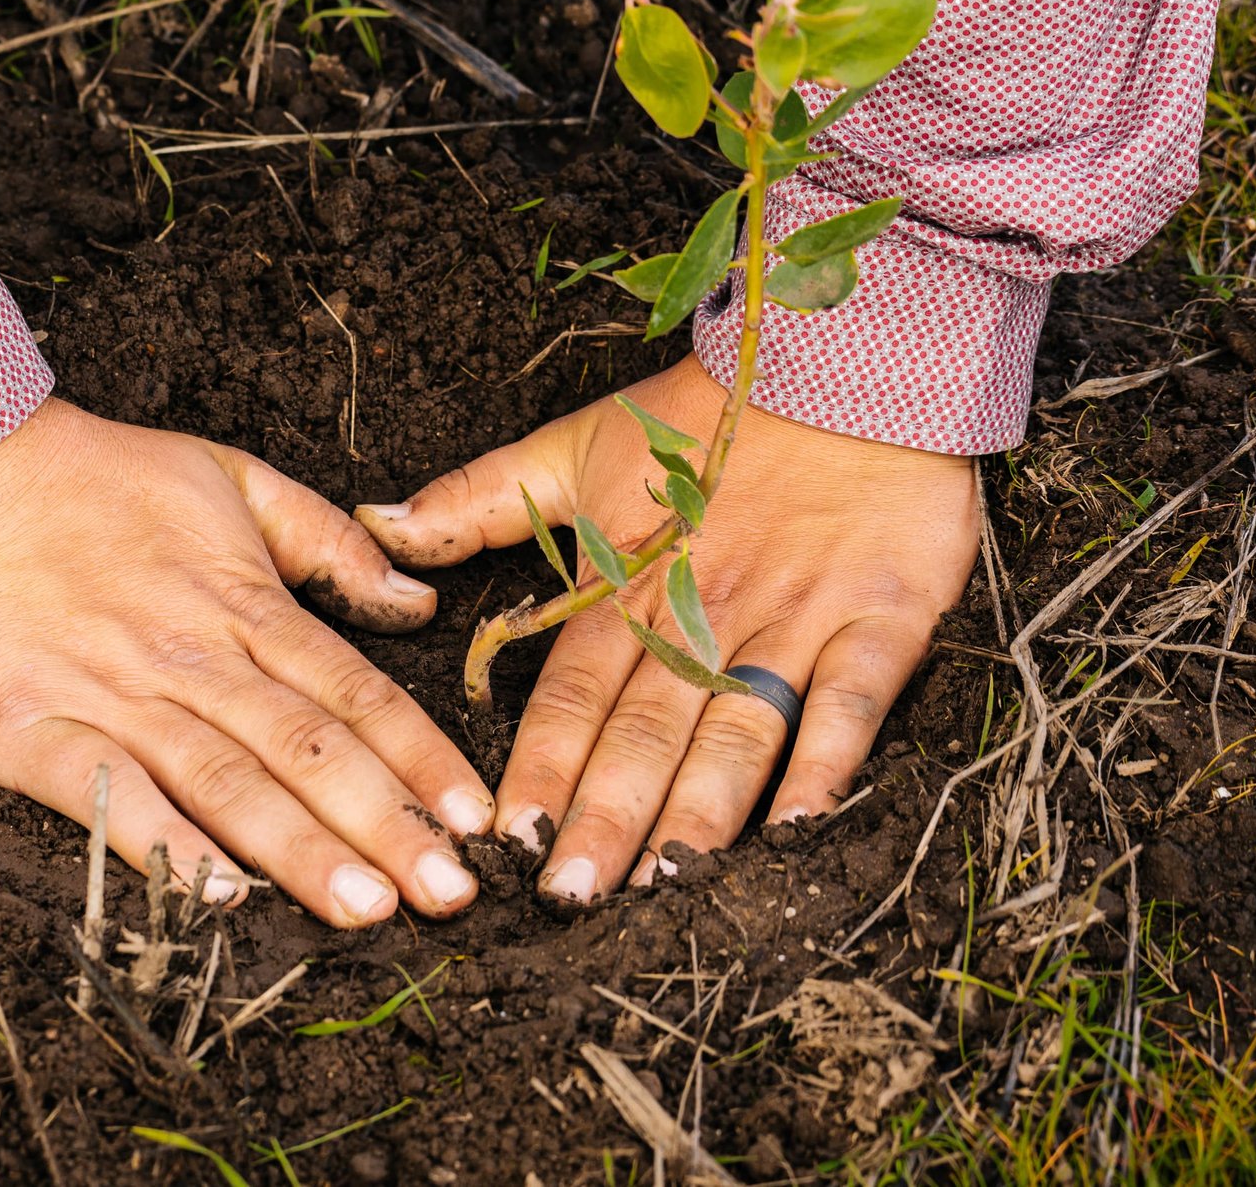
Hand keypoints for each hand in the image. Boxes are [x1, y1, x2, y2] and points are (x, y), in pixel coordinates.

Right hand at [0, 398, 490, 925]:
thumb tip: (417, 606)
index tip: (477, 823)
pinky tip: (217, 893)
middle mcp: (191, 656)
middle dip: (386, 827)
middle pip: (307, 751)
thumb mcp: (228, 475)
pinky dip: (164, 844)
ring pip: (227, 780)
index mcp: (243, 600)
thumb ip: (327, 540)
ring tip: (366, 909)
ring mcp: (111, 694)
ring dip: (300, 849)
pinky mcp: (30, 729)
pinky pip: (109, 794)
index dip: (422, 760)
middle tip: (450, 896)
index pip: (355, 693)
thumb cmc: (91, 476)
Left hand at [356, 356, 975, 899]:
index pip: (571, 690)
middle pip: (647, 729)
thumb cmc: (702, 418)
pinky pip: (850, 700)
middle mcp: (703, 612)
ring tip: (664, 883)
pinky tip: (798, 827)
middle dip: (606, 815)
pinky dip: (826, 762)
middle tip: (572, 896)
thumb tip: (376, 526)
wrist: (843, 359)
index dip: (540, 764)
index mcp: (626, 583)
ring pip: (736, 728)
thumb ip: (477, 502)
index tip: (508, 839)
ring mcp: (792, 618)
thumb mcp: (575, 447)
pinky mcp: (878, 617)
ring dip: (700, 811)